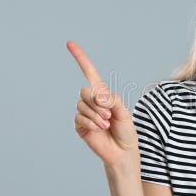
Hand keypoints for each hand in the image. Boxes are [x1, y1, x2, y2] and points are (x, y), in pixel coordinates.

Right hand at [66, 41, 138, 168]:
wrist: (122, 151)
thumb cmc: (126, 130)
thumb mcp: (124, 111)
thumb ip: (112, 100)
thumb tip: (98, 96)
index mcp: (103, 94)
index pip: (89, 73)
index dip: (80, 59)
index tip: (70, 44)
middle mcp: (92, 102)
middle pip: (85, 91)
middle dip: (97, 102)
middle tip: (109, 114)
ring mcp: (84, 114)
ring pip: (82, 106)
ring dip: (96, 115)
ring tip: (107, 124)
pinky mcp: (80, 126)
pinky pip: (80, 118)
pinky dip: (91, 123)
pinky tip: (99, 129)